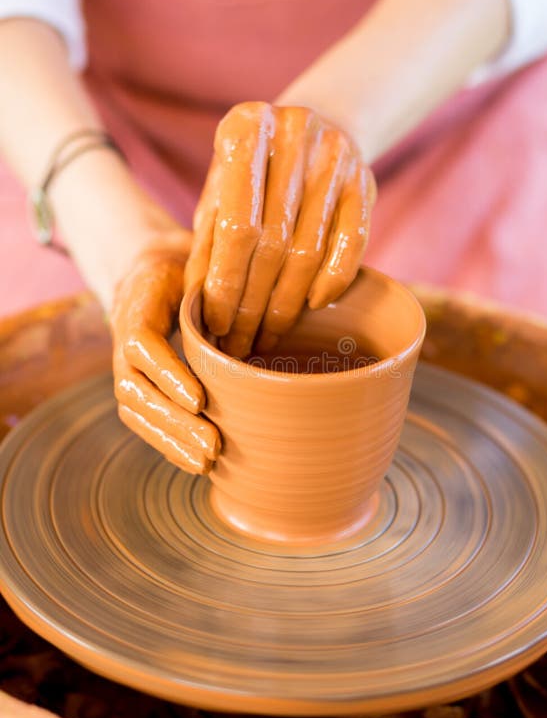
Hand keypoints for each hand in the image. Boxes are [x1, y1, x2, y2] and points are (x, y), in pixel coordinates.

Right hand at [111, 230, 219, 473]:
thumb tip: (254, 292)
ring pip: (136, 410)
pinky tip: (196, 462)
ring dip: (171, 439)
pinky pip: (142, 419)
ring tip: (208, 460)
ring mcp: (124, 365)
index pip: (142, 343)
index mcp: (137, 302)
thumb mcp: (196, 255)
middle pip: (137, 388)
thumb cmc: (185, 263)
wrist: (152, 271)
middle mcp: (122, 337)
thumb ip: (212, 274)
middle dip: (175, 421)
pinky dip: (167, 444)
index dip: (168, 373)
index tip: (200, 399)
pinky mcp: (135, 384)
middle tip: (214, 444)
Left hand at [185, 101, 376, 357]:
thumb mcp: (221, 187)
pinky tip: (312, 306)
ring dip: (287, 304)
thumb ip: (207, 236)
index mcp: (245, 129)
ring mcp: (335, 157)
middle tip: (239, 343)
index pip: (236, 225)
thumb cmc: (255, 168)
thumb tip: (195, 302)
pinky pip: (352, 243)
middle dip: (253, 304)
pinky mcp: (366, 180)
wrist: (319, 122)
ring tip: (267, 337)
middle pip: (273, 243)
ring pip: (310, 250)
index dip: (225, 282)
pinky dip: (332, 280)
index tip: (216, 323)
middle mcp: (294, 134)